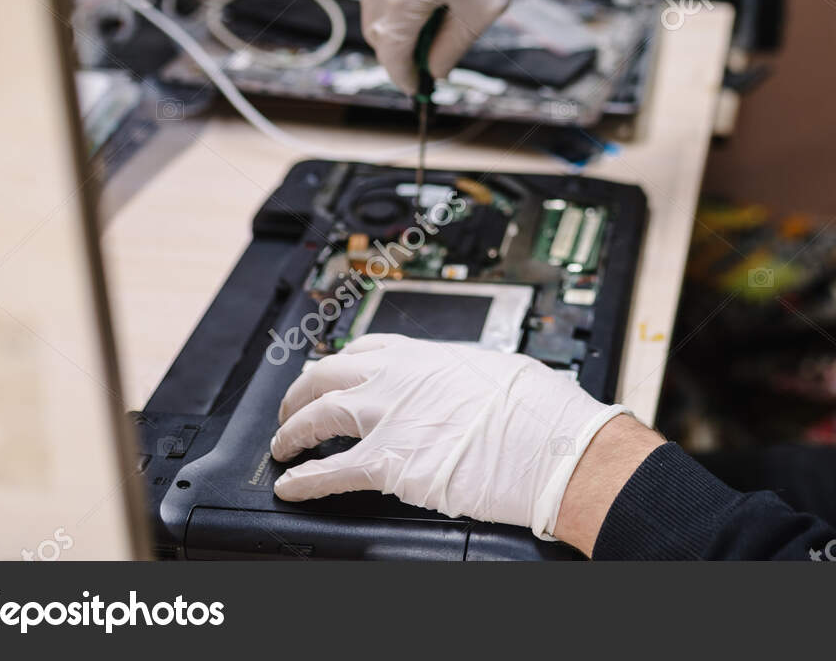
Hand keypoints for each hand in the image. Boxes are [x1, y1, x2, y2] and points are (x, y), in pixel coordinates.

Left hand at [270, 333, 631, 540]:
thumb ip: (465, 375)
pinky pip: (331, 471)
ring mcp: (390, 418)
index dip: (339, 363)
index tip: (330, 371)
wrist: (553, 447)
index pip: (366, 349)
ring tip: (282, 446)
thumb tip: (465, 385)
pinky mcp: (388, 463)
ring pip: (318, 417)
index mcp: (428, 355)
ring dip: (293, 432)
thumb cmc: (540, 411)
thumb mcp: (500, 369)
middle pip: (328, 375)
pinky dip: (305, 480)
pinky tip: (292, 486)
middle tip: (292, 407)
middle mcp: (400, 379)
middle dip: (302, 392)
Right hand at [355, 0, 538, 83]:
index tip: (417, 88)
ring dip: (397, 21)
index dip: (404, 76)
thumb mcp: (483, 7)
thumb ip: (453, 46)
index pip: (391, 53)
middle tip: (429, 57)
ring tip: (435, 16)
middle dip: (400, 51)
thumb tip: (435, 70)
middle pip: (377, 32)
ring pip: (374, 6)